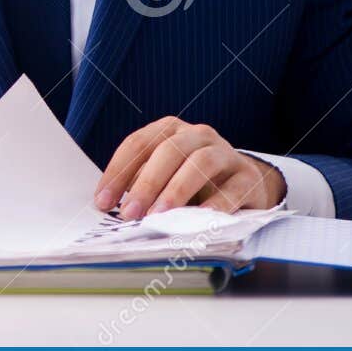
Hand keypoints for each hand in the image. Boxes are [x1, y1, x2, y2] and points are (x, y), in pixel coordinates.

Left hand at [94, 116, 285, 218]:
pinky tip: (200, 220)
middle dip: (146, 183)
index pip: (138, 144)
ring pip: (201, 162)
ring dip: (177, 190)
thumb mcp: (164, 177)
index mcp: (169, 130)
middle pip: (169, 150)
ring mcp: (226, 153)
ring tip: (160, 216)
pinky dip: (216, 205)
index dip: (117, 172)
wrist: (245, 184)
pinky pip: (233, 188)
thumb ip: (142, 184)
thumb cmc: (193, 182)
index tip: (102, 201)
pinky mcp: (249, 177)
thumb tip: (112, 205)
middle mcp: (197, 135)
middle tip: (130, 213)